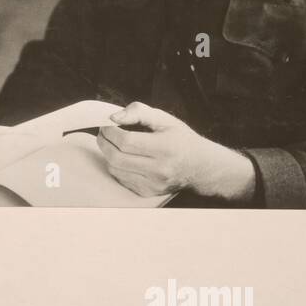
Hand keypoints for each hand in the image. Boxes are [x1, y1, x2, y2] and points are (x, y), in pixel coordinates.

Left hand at [95, 102, 256, 200]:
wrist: (201, 166)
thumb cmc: (182, 140)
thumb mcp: (165, 119)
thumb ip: (139, 112)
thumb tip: (114, 117)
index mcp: (165, 148)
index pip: (126, 141)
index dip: (110, 131)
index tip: (107, 124)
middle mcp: (159, 169)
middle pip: (117, 157)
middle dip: (104, 142)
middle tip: (104, 133)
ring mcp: (153, 184)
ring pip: (115, 170)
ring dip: (108, 154)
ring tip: (112, 143)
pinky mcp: (148, 192)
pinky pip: (121, 179)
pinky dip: (116, 167)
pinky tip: (122, 157)